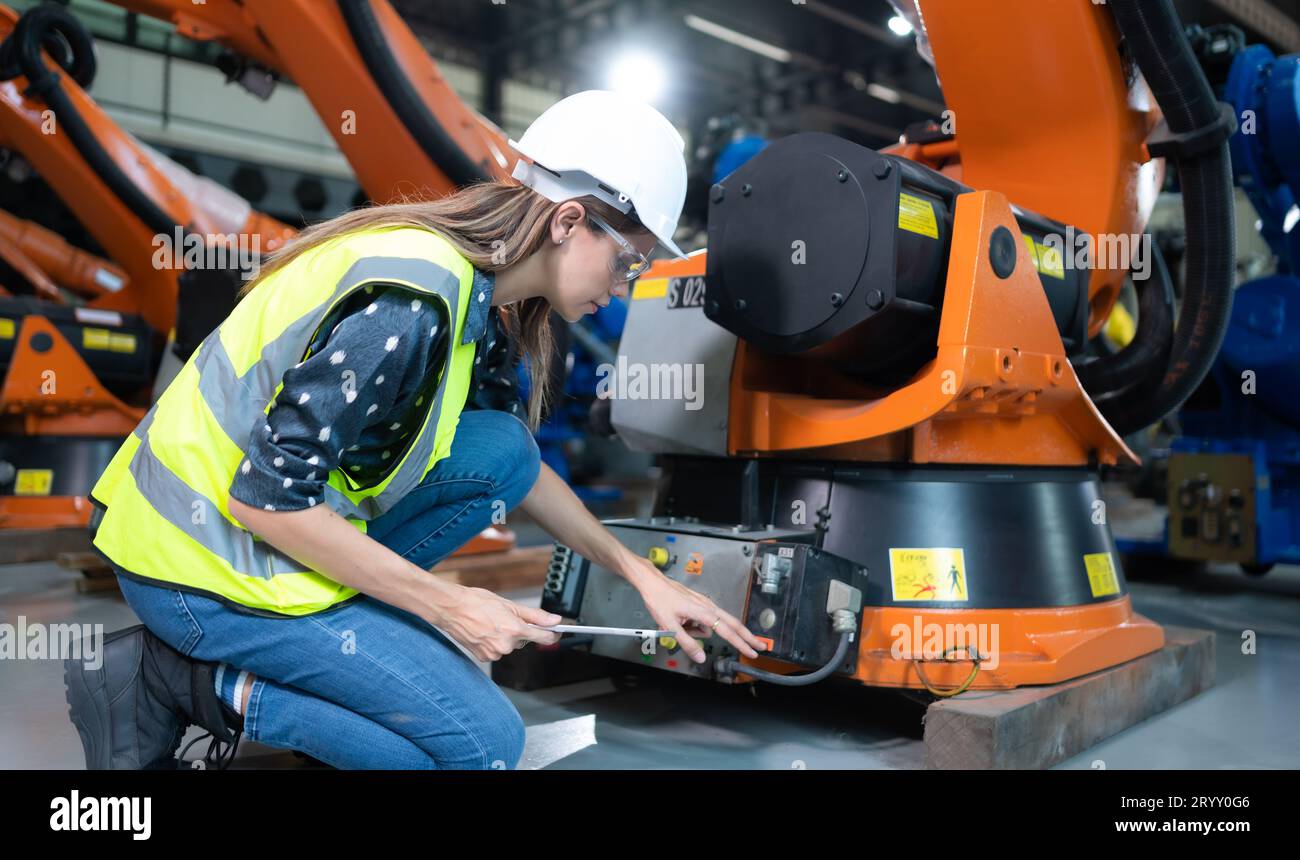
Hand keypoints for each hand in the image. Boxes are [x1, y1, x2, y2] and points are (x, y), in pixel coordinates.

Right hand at [432, 585, 561, 662]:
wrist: (452, 608)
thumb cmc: (477, 602)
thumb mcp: (510, 605)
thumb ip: (535, 616)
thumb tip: (554, 620)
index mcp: (515, 630)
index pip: (544, 637)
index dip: (552, 634)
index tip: (557, 632)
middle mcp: (506, 645)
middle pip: (523, 641)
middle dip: (518, 631)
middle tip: (504, 618)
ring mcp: (494, 653)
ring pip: (509, 646)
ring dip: (505, 637)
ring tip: (490, 623)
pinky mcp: (484, 658)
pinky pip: (496, 651)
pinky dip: (493, 643)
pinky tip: (484, 632)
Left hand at [627, 557, 767, 664]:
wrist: (653, 582)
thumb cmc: (659, 601)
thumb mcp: (670, 626)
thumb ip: (687, 643)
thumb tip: (701, 657)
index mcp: (703, 612)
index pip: (727, 631)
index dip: (741, 643)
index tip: (752, 651)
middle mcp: (708, 606)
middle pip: (733, 623)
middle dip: (745, 636)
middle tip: (758, 647)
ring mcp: (705, 604)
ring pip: (714, 624)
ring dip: (701, 632)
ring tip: (679, 628)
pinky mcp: (700, 603)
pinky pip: (704, 620)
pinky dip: (697, 626)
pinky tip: (681, 623)